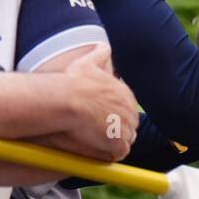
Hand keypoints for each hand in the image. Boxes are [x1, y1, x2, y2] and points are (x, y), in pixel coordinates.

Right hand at [56, 47, 137, 161]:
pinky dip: (112, 153)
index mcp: (126, 93)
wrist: (68, 99)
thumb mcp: (89, 61)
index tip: (102, 118)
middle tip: (101, 132)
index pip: (126, 108)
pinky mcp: (118, 142)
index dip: (114, 115)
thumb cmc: (74, 82)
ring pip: (125, 139)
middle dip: (117, 129)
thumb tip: (103, 45)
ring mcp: (126, 127)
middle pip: (128, 124)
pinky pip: (120, 152)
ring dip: (115, 142)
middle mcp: (130, 110)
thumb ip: (100, 53)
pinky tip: (101, 150)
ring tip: (100, 141)